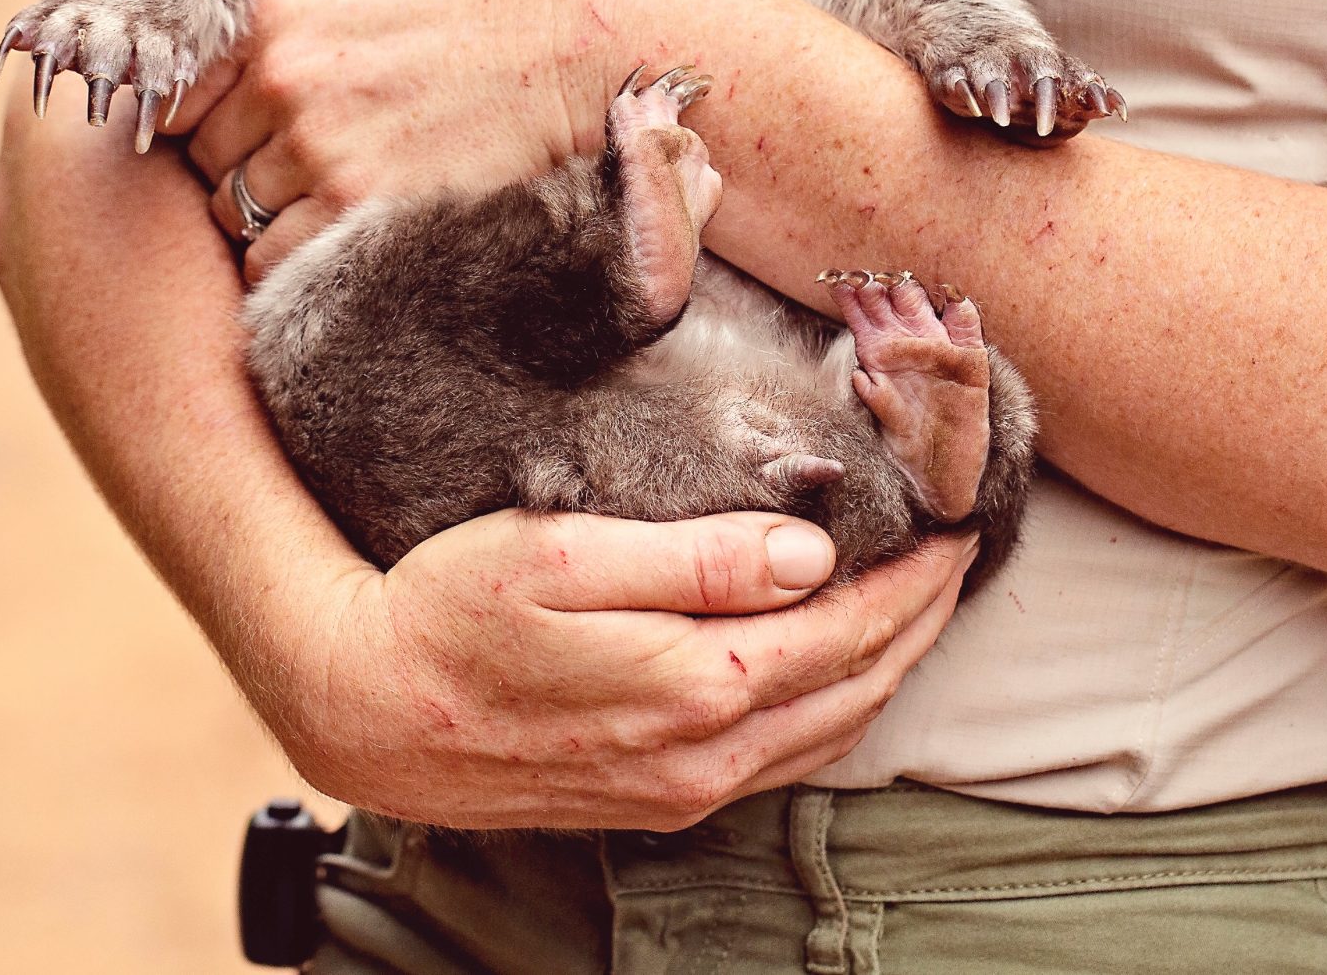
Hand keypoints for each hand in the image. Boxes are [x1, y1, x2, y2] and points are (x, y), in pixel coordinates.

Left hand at [176, 0, 623, 275]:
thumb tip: (226, 47)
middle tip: (309, 165)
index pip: (185, 96)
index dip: (214, 121)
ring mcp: (319, 143)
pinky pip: (277, 259)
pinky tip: (343, 231)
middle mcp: (284, 74)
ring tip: (335, 196)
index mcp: (276, 9)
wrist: (578, 38)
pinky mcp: (361, 203)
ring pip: (237, 213)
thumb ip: (289, 1)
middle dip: (246, 168)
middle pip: (209, 159)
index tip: (249, 132)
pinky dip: (297, 258)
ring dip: (273, 215)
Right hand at [267, 509, 976, 830]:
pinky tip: (834, 673)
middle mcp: (704, 754)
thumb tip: (811, 555)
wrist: (367, 709)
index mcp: (696, 684)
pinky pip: (779, 761)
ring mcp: (681, 788)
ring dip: (885, 670)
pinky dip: (831, 711)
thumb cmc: (451, 610)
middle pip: (857, 688)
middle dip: (919, 622)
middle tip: (959, 559)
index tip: (955, 525)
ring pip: (827, 735)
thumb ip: (695, 556)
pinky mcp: (655, 800)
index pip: (849, 628)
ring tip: (915, 609)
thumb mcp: (565, 555)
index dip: (913, 578)